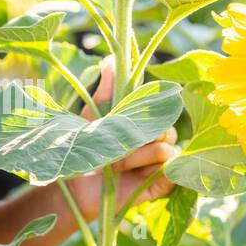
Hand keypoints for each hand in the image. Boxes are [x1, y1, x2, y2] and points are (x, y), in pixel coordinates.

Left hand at [66, 56, 178, 223]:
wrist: (74, 187)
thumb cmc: (82, 149)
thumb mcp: (93, 114)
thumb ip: (107, 88)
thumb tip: (112, 59)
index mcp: (145, 122)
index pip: (161, 107)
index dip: (143, 112)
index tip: (119, 119)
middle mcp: (157, 140)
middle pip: (166, 127)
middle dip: (136, 137)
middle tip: (111, 149)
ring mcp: (161, 163)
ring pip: (166, 147)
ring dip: (136, 157)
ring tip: (114, 167)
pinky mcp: (162, 184)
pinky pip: (171, 169)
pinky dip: (150, 170)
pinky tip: (130, 176)